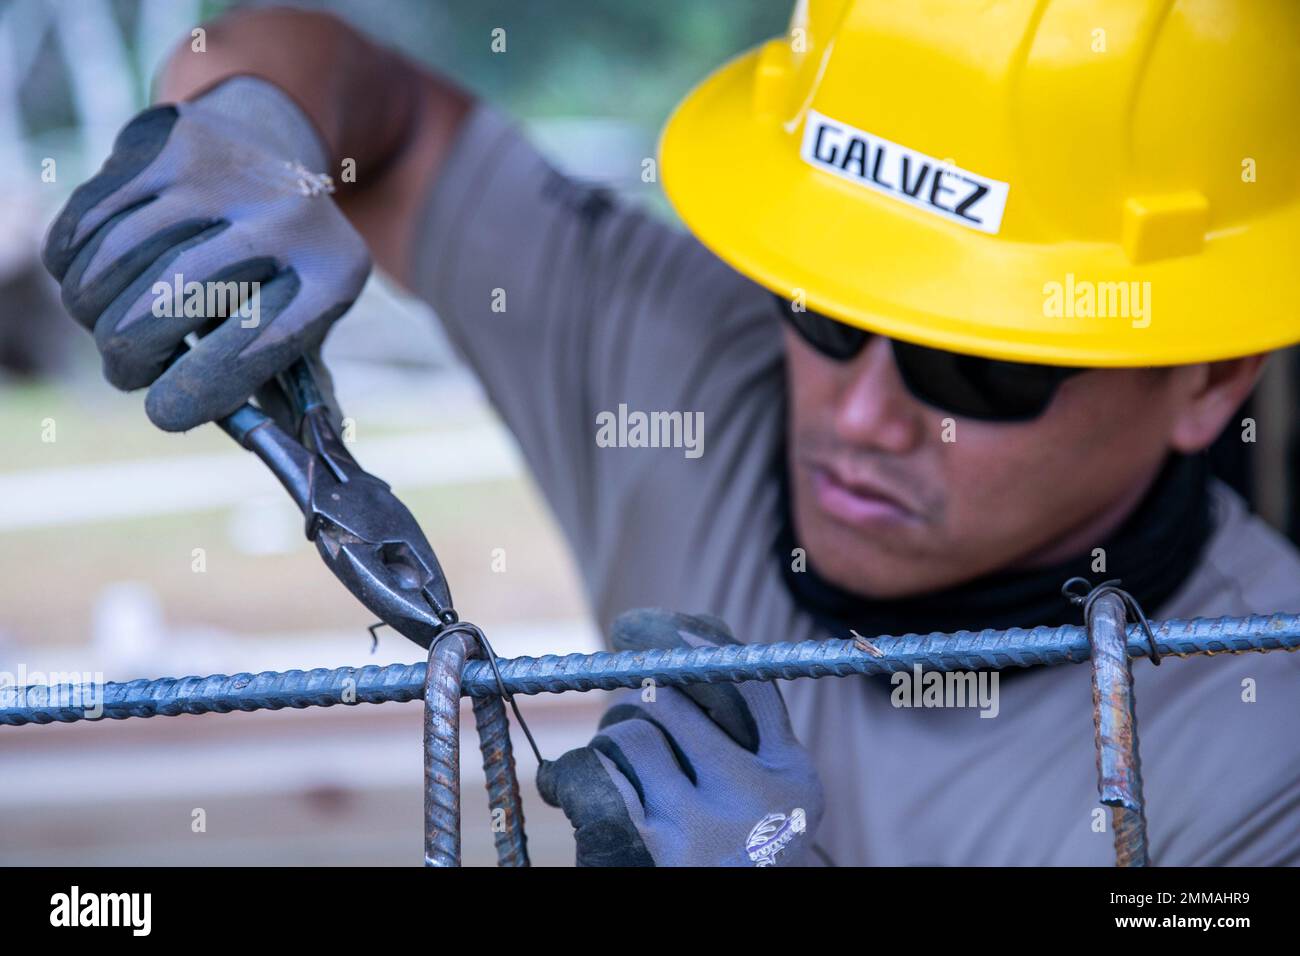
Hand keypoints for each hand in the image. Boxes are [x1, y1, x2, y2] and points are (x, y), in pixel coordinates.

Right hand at [42, 76, 369, 431]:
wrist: (269, 145)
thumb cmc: (285, 265)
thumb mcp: (310, 317)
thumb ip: (300, 388)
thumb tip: (302, 461)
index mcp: (333, 275)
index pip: (257, 346)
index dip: (197, 391)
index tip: (164, 414)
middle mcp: (286, 217)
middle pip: (168, 303)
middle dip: (130, 356)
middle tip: (128, 372)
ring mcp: (223, 173)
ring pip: (112, 262)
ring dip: (93, 312)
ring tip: (110, 327)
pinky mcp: (164, 143)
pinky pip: (86, 223)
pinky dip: (74, 264)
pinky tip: (95, 278)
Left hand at [538, 609, 824, 866]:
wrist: (752, 892)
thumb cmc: (770, 831)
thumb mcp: (791, 782)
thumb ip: (765, 726)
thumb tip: (719, 653)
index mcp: (784, 774)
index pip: (749, 693)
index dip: (707, 653)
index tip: (679, 632)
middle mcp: (744, 796)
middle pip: (680, 712)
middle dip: (652, 693)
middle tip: (643, 691)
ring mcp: (698, 822)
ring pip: (637, 740)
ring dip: (622, 729)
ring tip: (623, 736)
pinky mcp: (660, 843)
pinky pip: (616, 780)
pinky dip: (607, 764)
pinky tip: (608, 764)